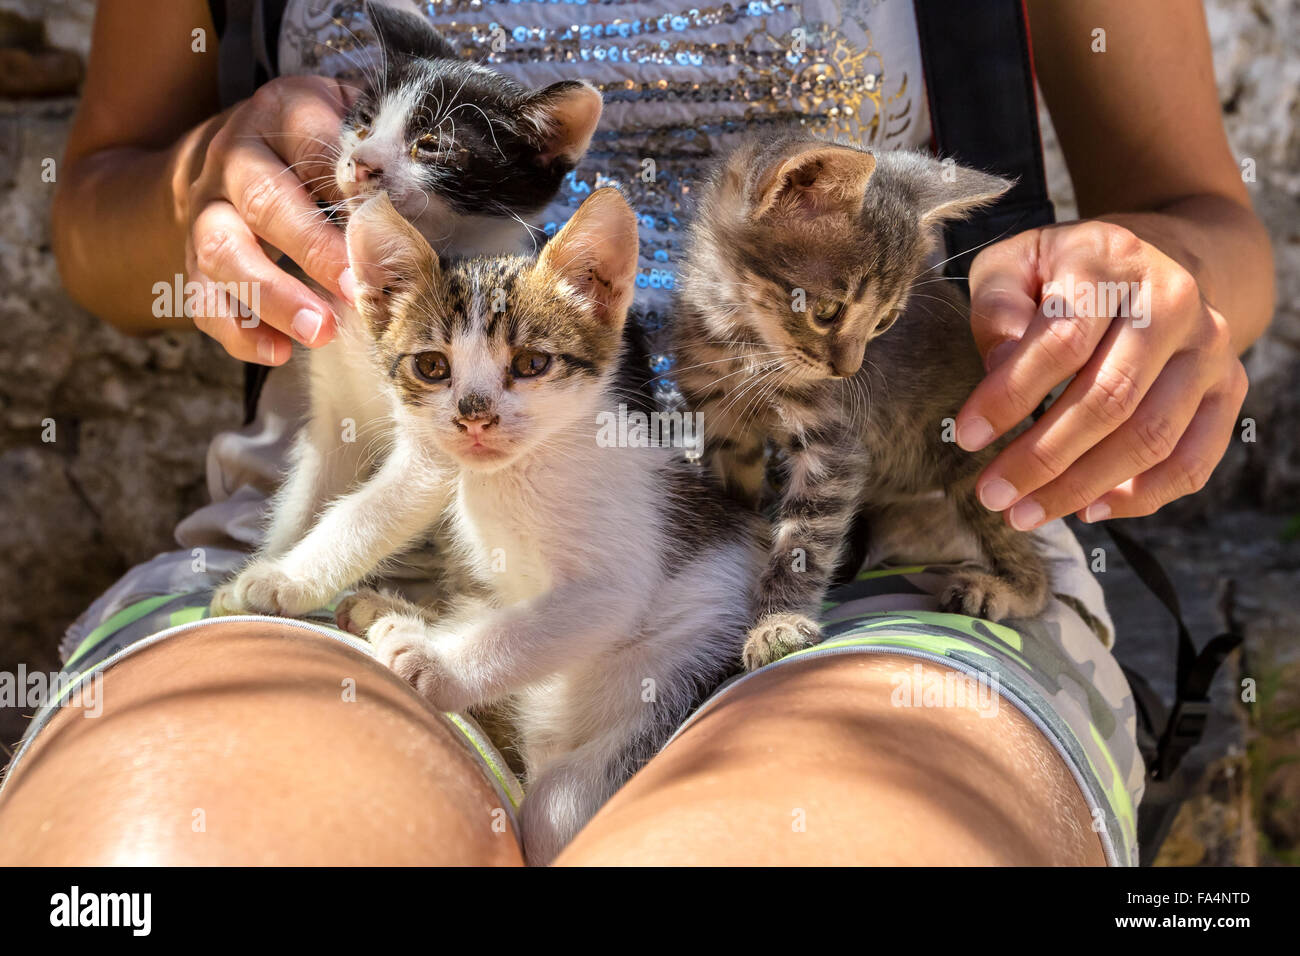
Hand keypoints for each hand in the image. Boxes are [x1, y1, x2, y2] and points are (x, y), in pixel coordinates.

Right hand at [183, 75, 356, 364]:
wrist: (227, 151)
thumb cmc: (313, 142)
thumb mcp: (346, 119)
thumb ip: (383, 144)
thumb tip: (434, 187)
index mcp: (281, 116)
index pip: (312, 145)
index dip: (347, 188)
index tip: (385, 228)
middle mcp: (235, 159)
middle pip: (264, 202)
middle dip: (312, 250)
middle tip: (357, 290)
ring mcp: (207, 210)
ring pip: (222, 251)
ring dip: (272, 296)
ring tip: (319, 331)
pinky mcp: (193, 258)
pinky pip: (202, 298)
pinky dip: (238, 330)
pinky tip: (278, 352)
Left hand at [955, 221, 1248, 528]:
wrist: (1148, 265)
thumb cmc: (1062, 275)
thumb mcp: (1016, 265)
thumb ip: (998, 307)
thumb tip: (1000, 364)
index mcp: (1112, 263)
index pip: (1063, 340)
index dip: (1011, 396)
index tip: (967, 437)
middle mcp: (1173, 303)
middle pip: (1110, 398)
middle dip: (1043, 458)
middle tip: (991, 495)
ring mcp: (1209, 349)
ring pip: (1151, 438)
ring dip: (1083, 486)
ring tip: (1025, 513)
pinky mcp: (1229, 389)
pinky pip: (1193, 461)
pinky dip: (1141, 497)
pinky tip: (1087, 509)